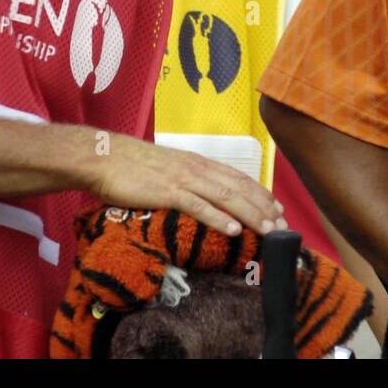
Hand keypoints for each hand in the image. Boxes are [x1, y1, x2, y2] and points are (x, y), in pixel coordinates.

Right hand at [88, 132, 285, 236]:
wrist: (105, 157)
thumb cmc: (132, 166)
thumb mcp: (168, 169)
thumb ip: (187, 179)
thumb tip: (201, 195)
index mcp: (198, 163)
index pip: (238, 178)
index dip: (260, 193)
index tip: (277, 208)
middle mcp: (197, 168)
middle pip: (239, 188)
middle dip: (264, 207)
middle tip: (283, 225)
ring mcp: (184, 179)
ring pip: (226, 197)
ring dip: (251, 214)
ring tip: (269, 230)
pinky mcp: (168, 192)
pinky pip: (199, 206)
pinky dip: (219, 218)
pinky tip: (234, 229)